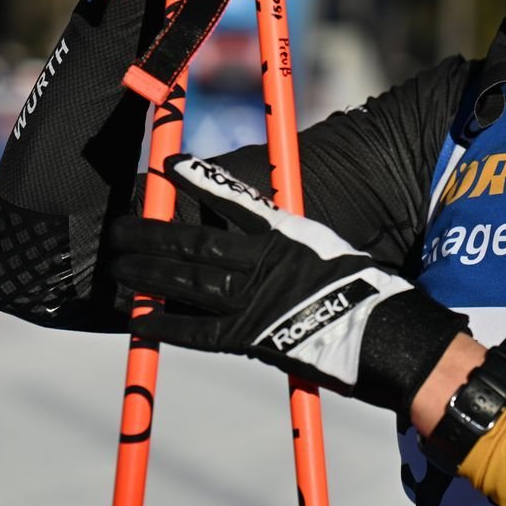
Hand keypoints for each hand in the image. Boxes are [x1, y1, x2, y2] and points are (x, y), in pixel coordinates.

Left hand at [106, 156, 469, 414]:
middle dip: (151, 234)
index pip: (231, 202)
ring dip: (147, 274)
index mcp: (283, 235)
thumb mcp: (327, 251)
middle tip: (119, 231)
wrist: (386, 334)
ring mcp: (253, 300)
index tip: (169, 167)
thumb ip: (290, 245)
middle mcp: (262, 263)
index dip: (197, 183)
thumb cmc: (365, 292)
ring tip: (118, 267)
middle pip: (193, 244)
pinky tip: (139, 319)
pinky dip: (166, 326)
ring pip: (187, 282)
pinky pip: (198, 331)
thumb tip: (266, 241)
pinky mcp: (251, 338)